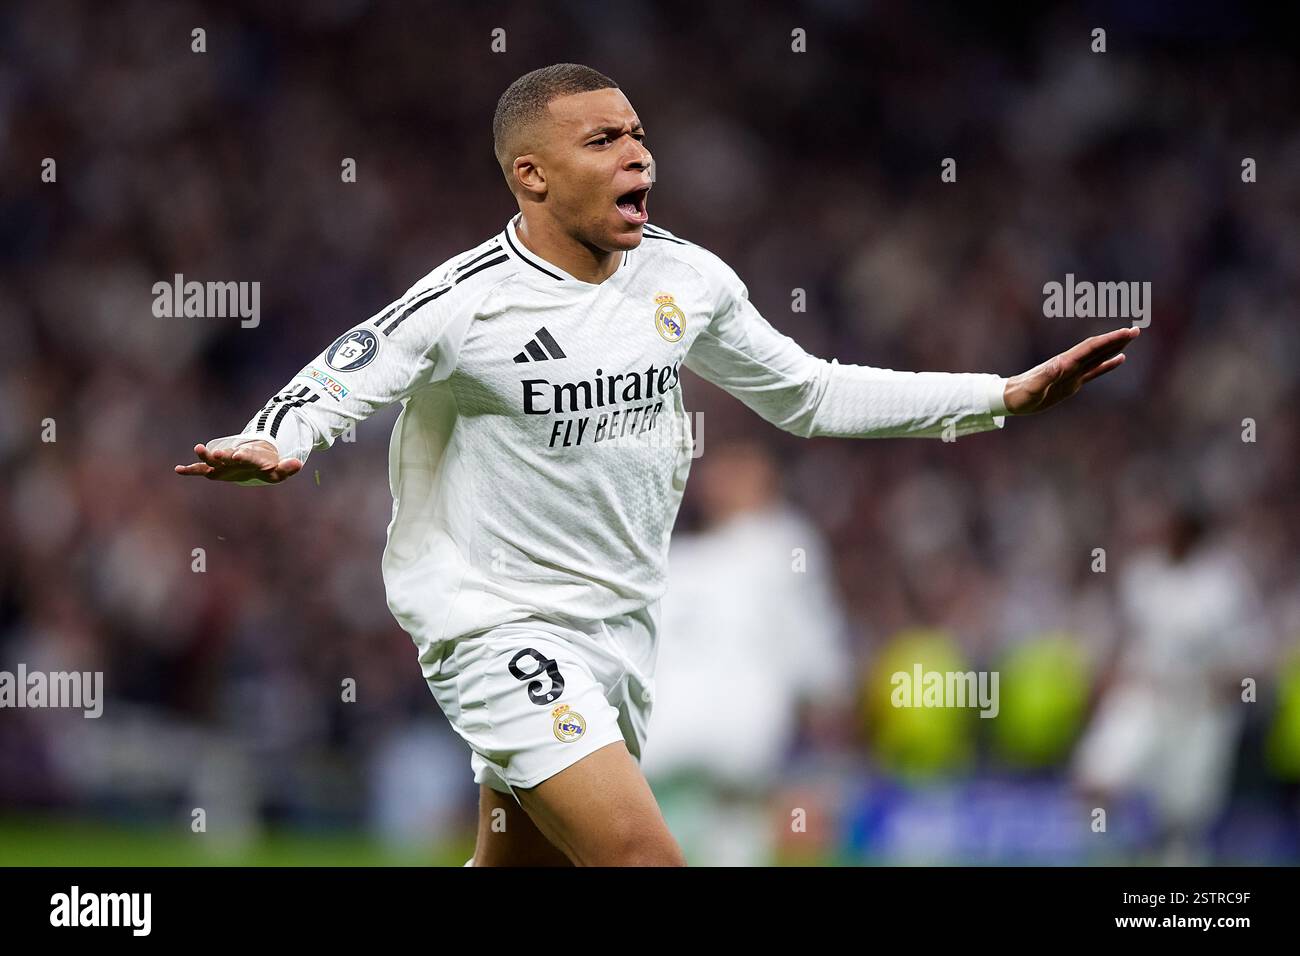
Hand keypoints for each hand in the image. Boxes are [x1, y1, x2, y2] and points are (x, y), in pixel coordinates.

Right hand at [174, 440, 302, 482]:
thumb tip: (298, 463)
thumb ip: (287, 468)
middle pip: (228, 456)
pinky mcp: (215, 468)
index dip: (243, 455)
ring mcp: (224, 462)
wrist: (254, 458)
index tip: (238, 454)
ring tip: (198, 449)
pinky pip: (201, 469)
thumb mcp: (279, 471)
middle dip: (223, 455)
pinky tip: (178, 469)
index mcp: (251, 457)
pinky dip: (191, 469)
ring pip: (213, 459)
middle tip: (216, 453)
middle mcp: (235, 458)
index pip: (248, 456)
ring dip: (206, 456)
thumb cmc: (267, 465)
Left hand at [1003, 326, 1139, 414]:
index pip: (1091, 348)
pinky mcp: (1072, 382)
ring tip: (1130, 338)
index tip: (1126, 332)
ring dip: (1114, 347)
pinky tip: (1119, 359)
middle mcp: (1070, 364)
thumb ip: (1047, 376)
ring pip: (1098, 357)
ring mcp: (1072, 372)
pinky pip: (1094, 371)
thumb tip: (1062, 364)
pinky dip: (1107, 365)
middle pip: (1098, 348)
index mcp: (1064, 363)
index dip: (1109, 340)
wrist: (1011, 398)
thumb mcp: (1033, 388)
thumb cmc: (1020, 395)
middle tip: (1136, 330)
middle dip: (1116, 339)